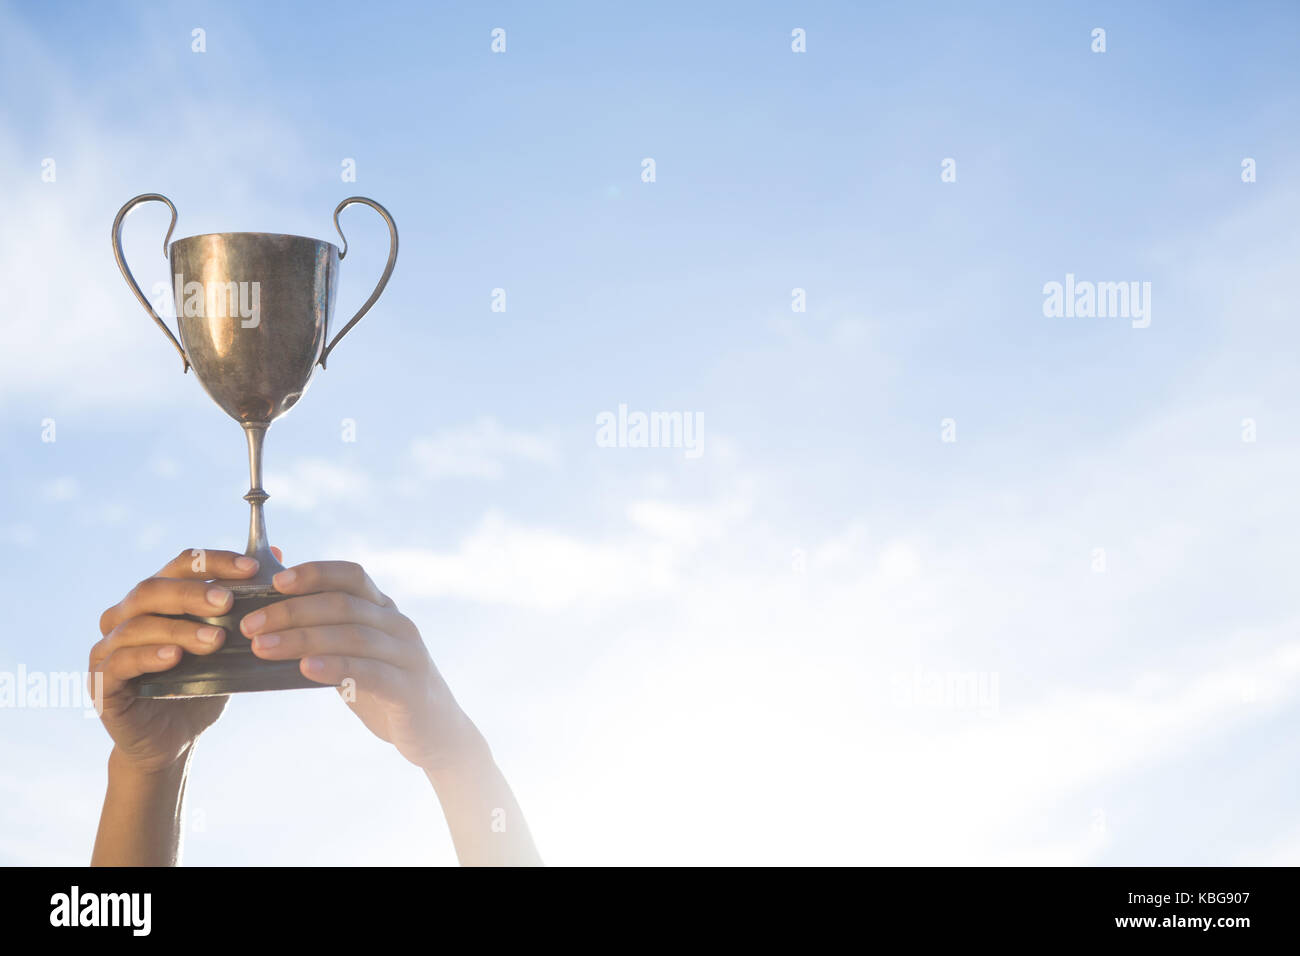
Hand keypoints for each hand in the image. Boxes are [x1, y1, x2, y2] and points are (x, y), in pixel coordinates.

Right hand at [91, 547, 267, 774]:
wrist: (174, 741)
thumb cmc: (201, 685)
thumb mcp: (229, 644)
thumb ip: (247, 602)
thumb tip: (280, 554)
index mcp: (155, 599)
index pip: (180, 565)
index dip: (214, 562)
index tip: (251, 569)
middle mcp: (125, 616)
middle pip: (153, 588)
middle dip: (193, 592)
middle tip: (228, 602)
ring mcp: (108, 648)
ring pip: (137, 624)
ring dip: (179, 628)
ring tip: (215, 639)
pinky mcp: (101, 681)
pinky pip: (121, 662)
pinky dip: (149, 656)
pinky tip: (175, 658)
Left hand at [241, 560, 487, 771]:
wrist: (436, 733)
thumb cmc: (385, 688)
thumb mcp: (356, 652)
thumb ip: (326, 626)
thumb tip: (280, 586)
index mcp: (385, 610)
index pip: (352, 575)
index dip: (315, 573)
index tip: (275, 582)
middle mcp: (399, 625)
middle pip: (343, 605)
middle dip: (291, 611)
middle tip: (250, 625)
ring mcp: (408, 656)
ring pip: (352, 635)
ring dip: (302, 638)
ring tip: (261, 647)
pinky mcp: (410, 689)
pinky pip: (370, 671)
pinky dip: (335, 666)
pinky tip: (305, 669)